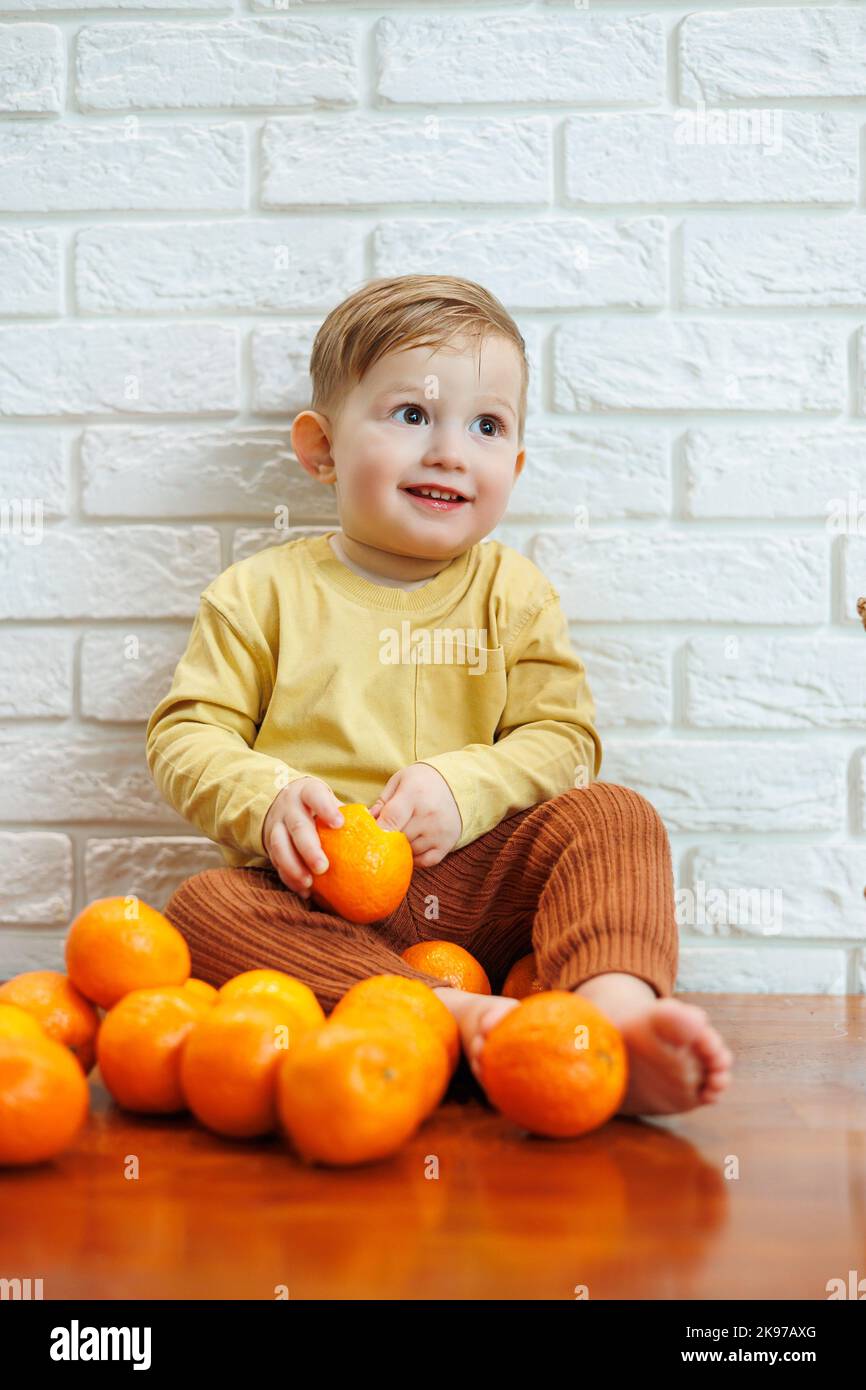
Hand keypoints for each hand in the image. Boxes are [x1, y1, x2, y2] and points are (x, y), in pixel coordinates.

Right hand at [262, 776, 344, 897]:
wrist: (282, 803)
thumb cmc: (318, 805)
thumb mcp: (329, 801)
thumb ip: (351, 815)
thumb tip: (385, 832)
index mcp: (307, 792)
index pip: (315, 795)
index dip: (326, 808)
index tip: (339, 824)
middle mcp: (289, 808)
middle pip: (297, 826)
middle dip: (309, 848)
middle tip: (323, 867)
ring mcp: (276, 826)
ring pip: (279, 846)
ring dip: (294, 867)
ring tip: (309, 884)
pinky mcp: (269, 845)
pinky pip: (275, 863)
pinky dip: (289, 878)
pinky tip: (304, 892)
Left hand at [368, 763, 461, 868]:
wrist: (456, 783)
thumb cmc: (421, 782)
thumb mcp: (399, 781)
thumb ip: (382, 802)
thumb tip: (368, 823)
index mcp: (414, 793)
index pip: (391, 819)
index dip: (377, 831)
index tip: (369, 836)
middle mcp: (429, 814)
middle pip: (398, 838)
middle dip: (388, 837)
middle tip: (386, 832)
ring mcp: (440, 831)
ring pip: (410, 851)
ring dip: (402, 846)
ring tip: (403, 833)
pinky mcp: (448, 843)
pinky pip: (425, 862)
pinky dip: (415, 858)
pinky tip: (412, 846)